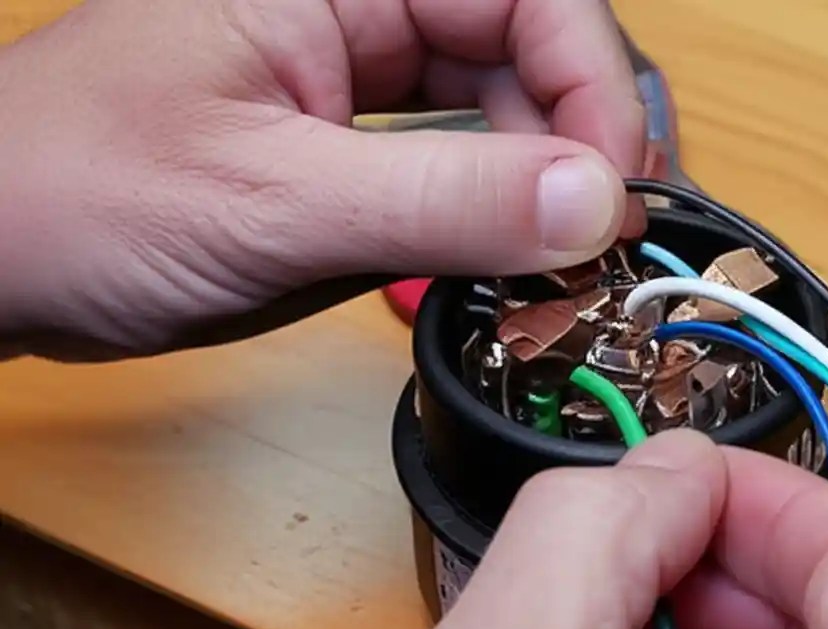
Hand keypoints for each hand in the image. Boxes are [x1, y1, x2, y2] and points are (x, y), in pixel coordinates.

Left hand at [0, 0, 644, 359]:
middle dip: (582, 137)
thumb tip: (593, 202)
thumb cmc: (74, 195)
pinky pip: (463, 153)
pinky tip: (507, 257)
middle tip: (602, 239)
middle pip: (533, 42)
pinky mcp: (355, 135)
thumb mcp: (271, 202)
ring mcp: (359, 68)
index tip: (611, 189)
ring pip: (508, 102)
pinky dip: (498, 210)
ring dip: (548, 180)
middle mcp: (359, 4)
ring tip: (559, 262)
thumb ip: (443, 200)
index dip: (592, 83)